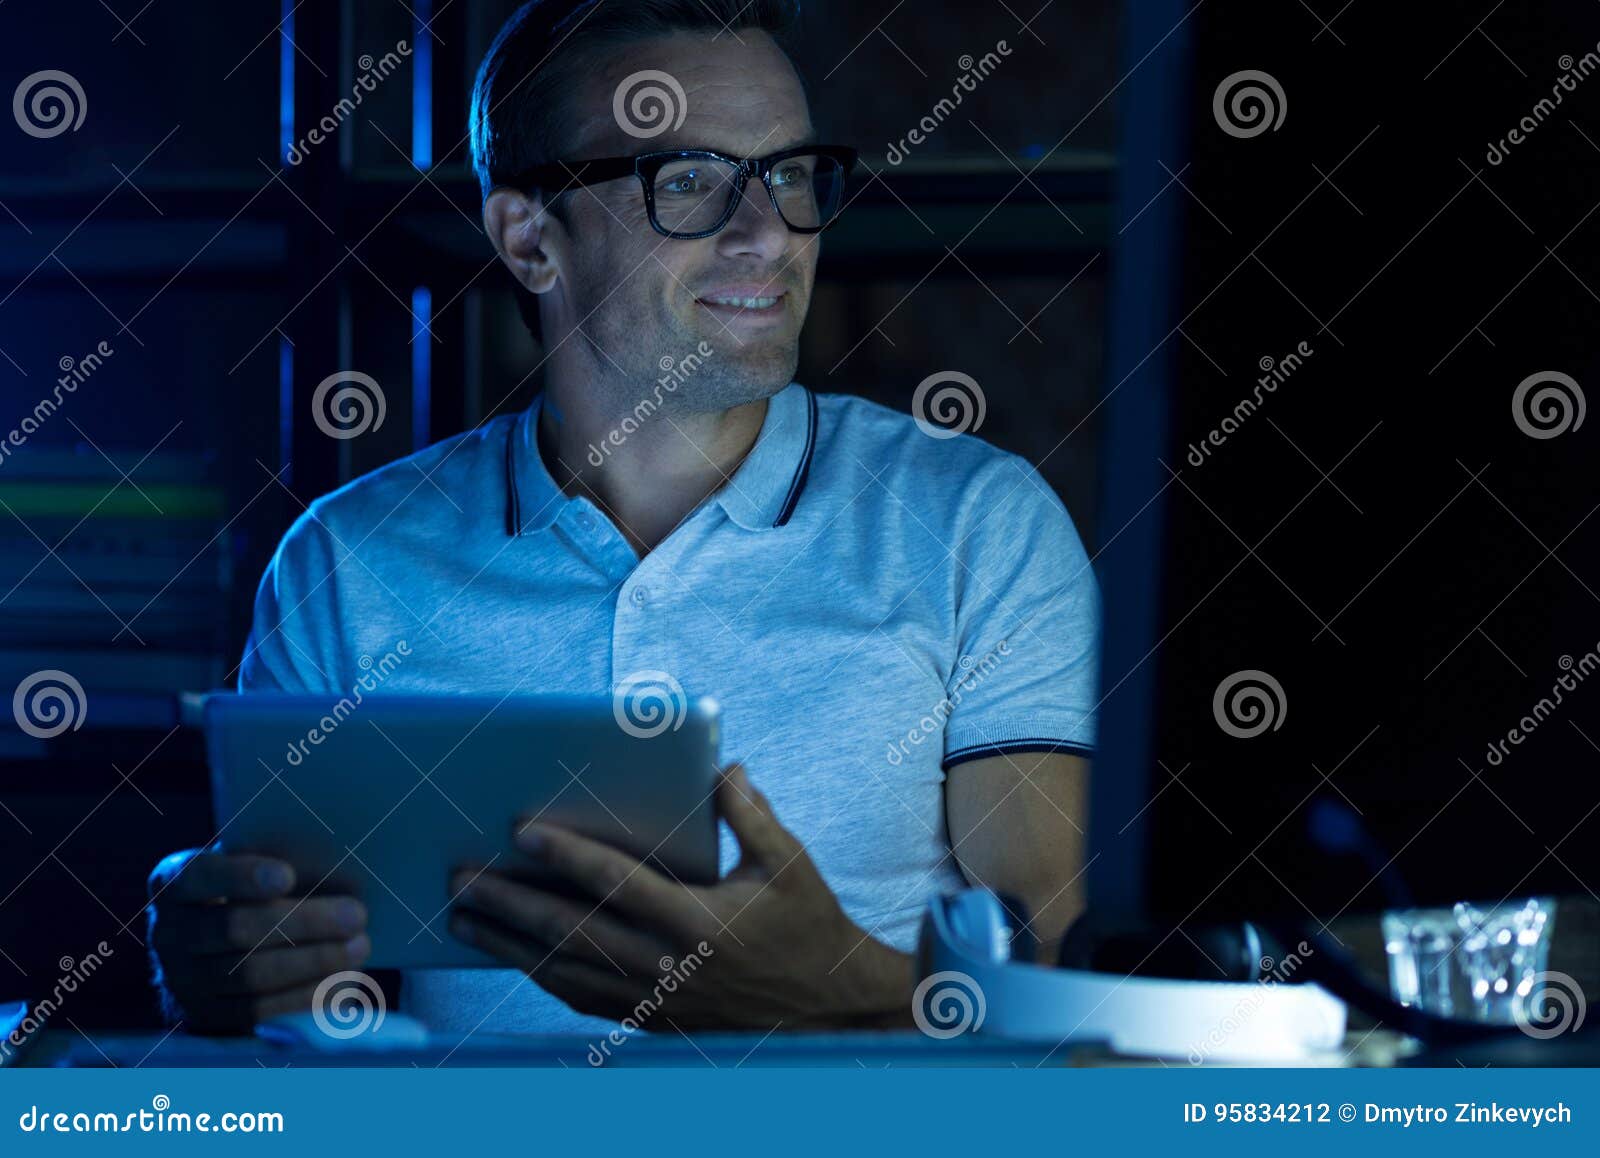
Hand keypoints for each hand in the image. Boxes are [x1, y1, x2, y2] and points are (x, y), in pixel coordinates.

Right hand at [146, 846, 370, 1033]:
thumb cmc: (244, 893)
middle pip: (235, 929)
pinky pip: (258, 1011)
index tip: (288, 876)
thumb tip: (335, 868)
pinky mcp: (206, 1017)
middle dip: (304, 922)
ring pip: (250, 974)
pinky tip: (341, 981)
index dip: (241, 877)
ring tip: (360, 947)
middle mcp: (166, 933)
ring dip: (314, 961)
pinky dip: (304, 995)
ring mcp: (182, 980)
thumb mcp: (246, 870)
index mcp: (173, 882)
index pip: (199, 875)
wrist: (205, 955)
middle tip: (357, 915)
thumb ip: (272, 866)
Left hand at [449, 765, 915, 1030]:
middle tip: (461, 880)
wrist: (827, 1009)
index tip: (521, 830)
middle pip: (570, 932)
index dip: (565, 855)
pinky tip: (514, 959)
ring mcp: (655, 1000)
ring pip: (565, 973)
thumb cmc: (809, 926)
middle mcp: (667, 965)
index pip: (615, 883)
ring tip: (464, 920)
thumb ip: (751, 814)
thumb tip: (723, 769)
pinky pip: (583, 999)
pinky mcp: (652, 1020)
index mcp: (698, 921)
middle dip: (509, 905)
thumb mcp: (790, 862)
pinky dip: (543, 977)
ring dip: (510, 946)